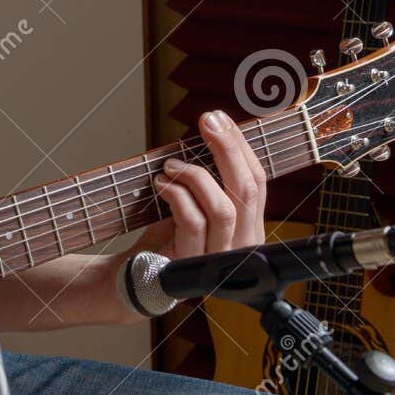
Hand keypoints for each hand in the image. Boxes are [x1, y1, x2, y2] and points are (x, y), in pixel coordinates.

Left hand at [99, 109, 267, 323]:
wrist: (137, 275)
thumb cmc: (166, 234)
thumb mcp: (192, 201)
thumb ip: (206, 177)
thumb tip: (210, 130)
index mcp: (248, 226)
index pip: (257, 181)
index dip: (241, 146)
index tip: (220, 118)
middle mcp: (241, 244)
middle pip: (246, 190)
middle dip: (227, 148)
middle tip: (206, 122)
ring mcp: (218, 258)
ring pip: (223, 207)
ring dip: (195, 175)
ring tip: (171, 165)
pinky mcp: (192, 263)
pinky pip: (193, 221)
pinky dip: (176, 194)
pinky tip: (160, 184)